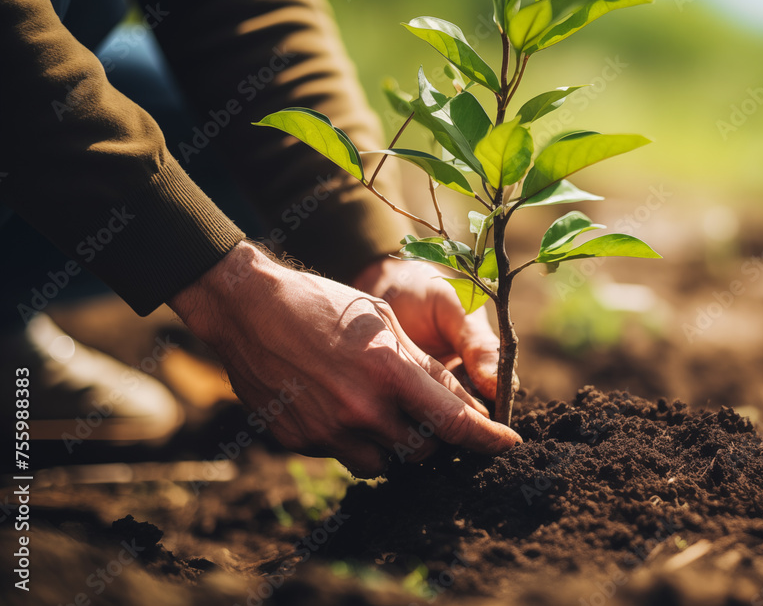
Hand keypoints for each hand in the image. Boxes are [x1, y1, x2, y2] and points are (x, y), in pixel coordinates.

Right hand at [169, 242, 520, 476]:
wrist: (249, 310)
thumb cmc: (324, 305)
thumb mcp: (383, 321)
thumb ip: (424, 366)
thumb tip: (465, 404)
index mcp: (390, 371)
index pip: (456, 422)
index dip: (488, 439)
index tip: (508, 444)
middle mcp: (363, 409)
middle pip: (425, 450)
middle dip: (435, 436)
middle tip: (427, 412)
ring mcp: (330, 431)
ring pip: (387, 463)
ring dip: (396, 444)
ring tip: (381, 409)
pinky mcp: (303, 443)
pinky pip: (347, 457)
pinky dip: (357, 442)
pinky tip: (342, 408)